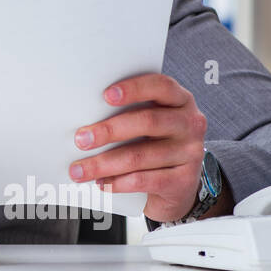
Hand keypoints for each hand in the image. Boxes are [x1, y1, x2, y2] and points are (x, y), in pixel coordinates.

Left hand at [67, 72, 208, 222]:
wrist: (178, 183)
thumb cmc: (156, 143)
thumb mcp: (150, 123)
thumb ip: (129, 113)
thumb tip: (87, 121)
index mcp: (180, 100)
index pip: (161, 86)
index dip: (134, 89)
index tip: (106, 95)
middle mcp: (190, 124)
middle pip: (148, 122)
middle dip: (109, 130)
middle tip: (81, 139)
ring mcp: (190, 153)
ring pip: (139, 156)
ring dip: (104, 163)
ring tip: (80, 169)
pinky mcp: (184, 180)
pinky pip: (144, 180)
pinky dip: (117, 182)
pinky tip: (102, 183)